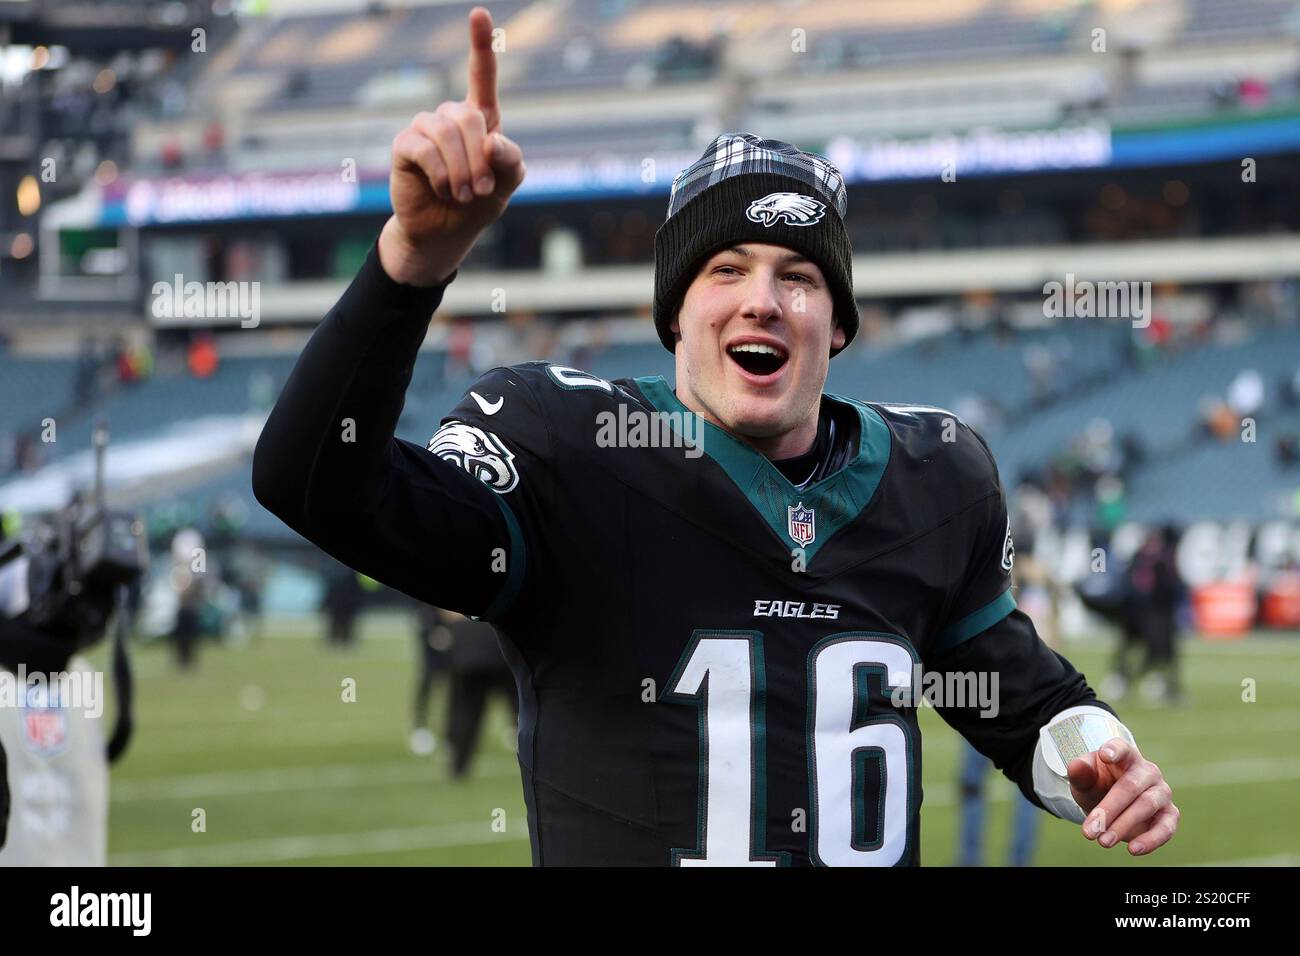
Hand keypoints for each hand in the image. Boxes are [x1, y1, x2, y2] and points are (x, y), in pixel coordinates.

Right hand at [379, 6, 526, 285]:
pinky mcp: (405, 145)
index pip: (481, 75)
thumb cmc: (480, 203)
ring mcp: (425, 128)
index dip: (480, 44)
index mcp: (480, 118)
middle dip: (481, 158)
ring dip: (462, 170)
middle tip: (483, 189)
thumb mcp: (508, 183)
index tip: (479, 14)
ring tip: (465, 194)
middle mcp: (450, 116)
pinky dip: (441, 173)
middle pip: (469, 117)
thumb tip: (492, 143)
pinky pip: (424, 148)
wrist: (446, 231)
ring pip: (446, 132)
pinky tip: (444, 190)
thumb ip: (510, 160)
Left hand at [1067, 736, 1178, 856]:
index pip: (1121, 748)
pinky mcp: (1170, 815)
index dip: (1114, 750)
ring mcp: (1161, 793)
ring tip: (1103, 841)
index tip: (1104, 755)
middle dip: (1109, 809)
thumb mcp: (1085, 780)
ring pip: (1146, 806)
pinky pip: (1165, 828)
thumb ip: (1080, 772)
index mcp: (1126, 756)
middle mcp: (1147, 772)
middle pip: (1130, 786)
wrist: (1111, 804)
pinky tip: (1134, 849)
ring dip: (1123, 825)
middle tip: (1090, 830)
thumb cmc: (1098, 785)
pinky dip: (1151, 840)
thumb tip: (1077, 766)